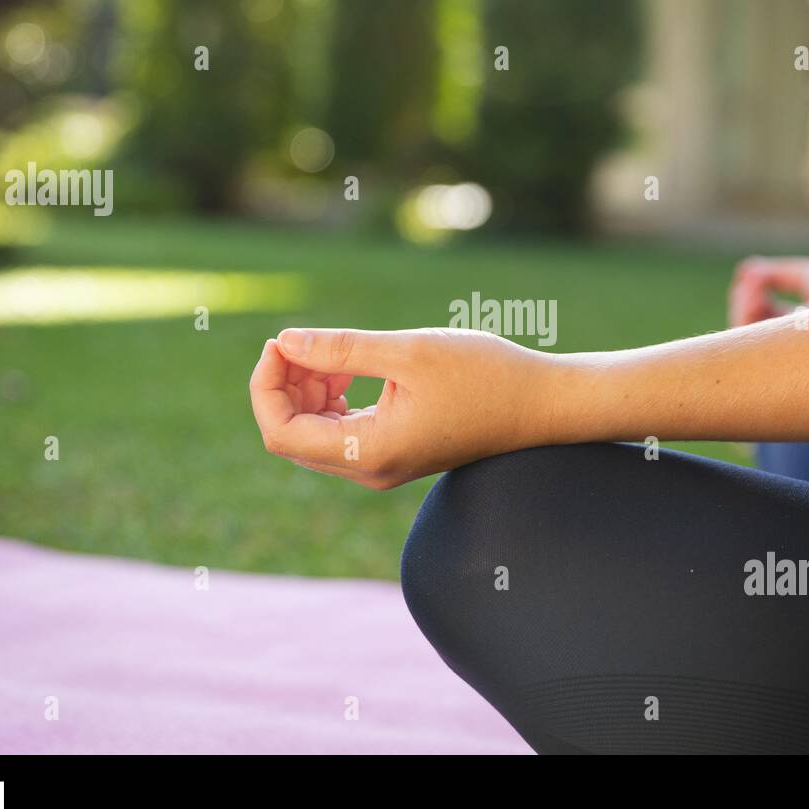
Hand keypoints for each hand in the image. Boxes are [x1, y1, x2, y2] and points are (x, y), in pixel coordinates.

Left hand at [249, 327, 557, 488]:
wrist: (543, 404)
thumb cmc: (485, 374)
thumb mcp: (408, 352)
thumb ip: (341, 349)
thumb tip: (285, 342)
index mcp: (369, 453)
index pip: (281, 432)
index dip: (266, 386)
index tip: (282, 341)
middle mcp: (369, 469)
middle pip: (291, 435)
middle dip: (284, 385)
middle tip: (302, 339)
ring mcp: (381, 465)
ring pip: (313, 433)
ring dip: (306, 390)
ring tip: (330, 352)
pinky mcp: (394, 452)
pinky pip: (339, 431)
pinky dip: (330, 399)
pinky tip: (348, 369)